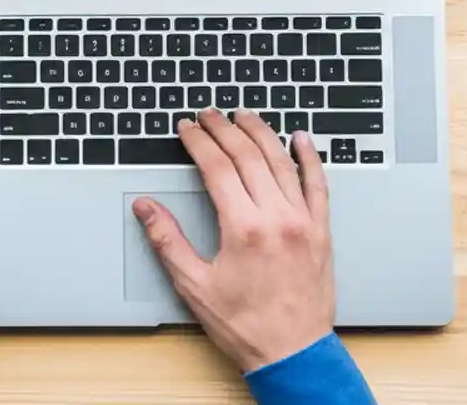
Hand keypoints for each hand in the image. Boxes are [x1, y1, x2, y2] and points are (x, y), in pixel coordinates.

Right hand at [133, 108, 334, 371]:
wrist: (292, 352)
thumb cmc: (244, 324)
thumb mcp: (194, 285)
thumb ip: (167, 241)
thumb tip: (146, 208)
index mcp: (243, 228)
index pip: (217, 168)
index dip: (198, 142)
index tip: (186, 128)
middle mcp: (276, 218)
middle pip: (248, 157)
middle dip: (224, 129)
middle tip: (209, 115)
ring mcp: (303, 221)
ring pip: (282, 162)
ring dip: (261, 133)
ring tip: (245, 115)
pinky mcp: (321, 231)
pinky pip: (318, 184)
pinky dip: (309, 158)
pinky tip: (301, 139)